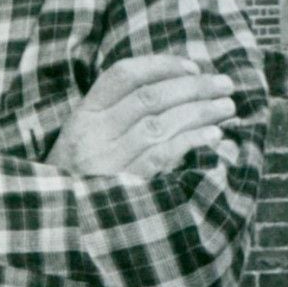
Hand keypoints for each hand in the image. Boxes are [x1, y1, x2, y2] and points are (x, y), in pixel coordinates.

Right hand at [46, 54, 236, 177]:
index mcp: (83, 114)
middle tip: (225, 83)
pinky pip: (163, 156)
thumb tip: (179, 89)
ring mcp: (108, 160)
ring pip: (159, 124)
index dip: (160, 65)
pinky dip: (191, 141)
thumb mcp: (88, 137)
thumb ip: (119, 114)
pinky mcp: (125, 185)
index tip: (193, 65)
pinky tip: (214, 135)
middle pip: (148, 98)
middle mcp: (94, 133)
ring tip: (227, 107)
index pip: (122, 75)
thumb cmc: (83, 174)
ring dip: (199, 112)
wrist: (60, 221)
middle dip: (192, 87)